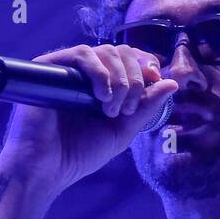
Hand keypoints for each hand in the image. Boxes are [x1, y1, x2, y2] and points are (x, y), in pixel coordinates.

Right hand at [0, 43, 177, 197]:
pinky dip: (99, 72)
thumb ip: (146, 107)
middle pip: (122, 52)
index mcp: (105, 85)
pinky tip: (101, 96)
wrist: (47, 167)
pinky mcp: (50, 68)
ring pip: (105, 51)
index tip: (156, 81)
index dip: (147, 64)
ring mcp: (69, 70)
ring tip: (111, 109)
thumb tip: (172, 82)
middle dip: (135, 78)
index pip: (131, 58)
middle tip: (127, 108)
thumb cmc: (80, 153)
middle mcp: (87, 74)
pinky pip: (81, 53)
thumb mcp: (123, 131)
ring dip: (120, 79)